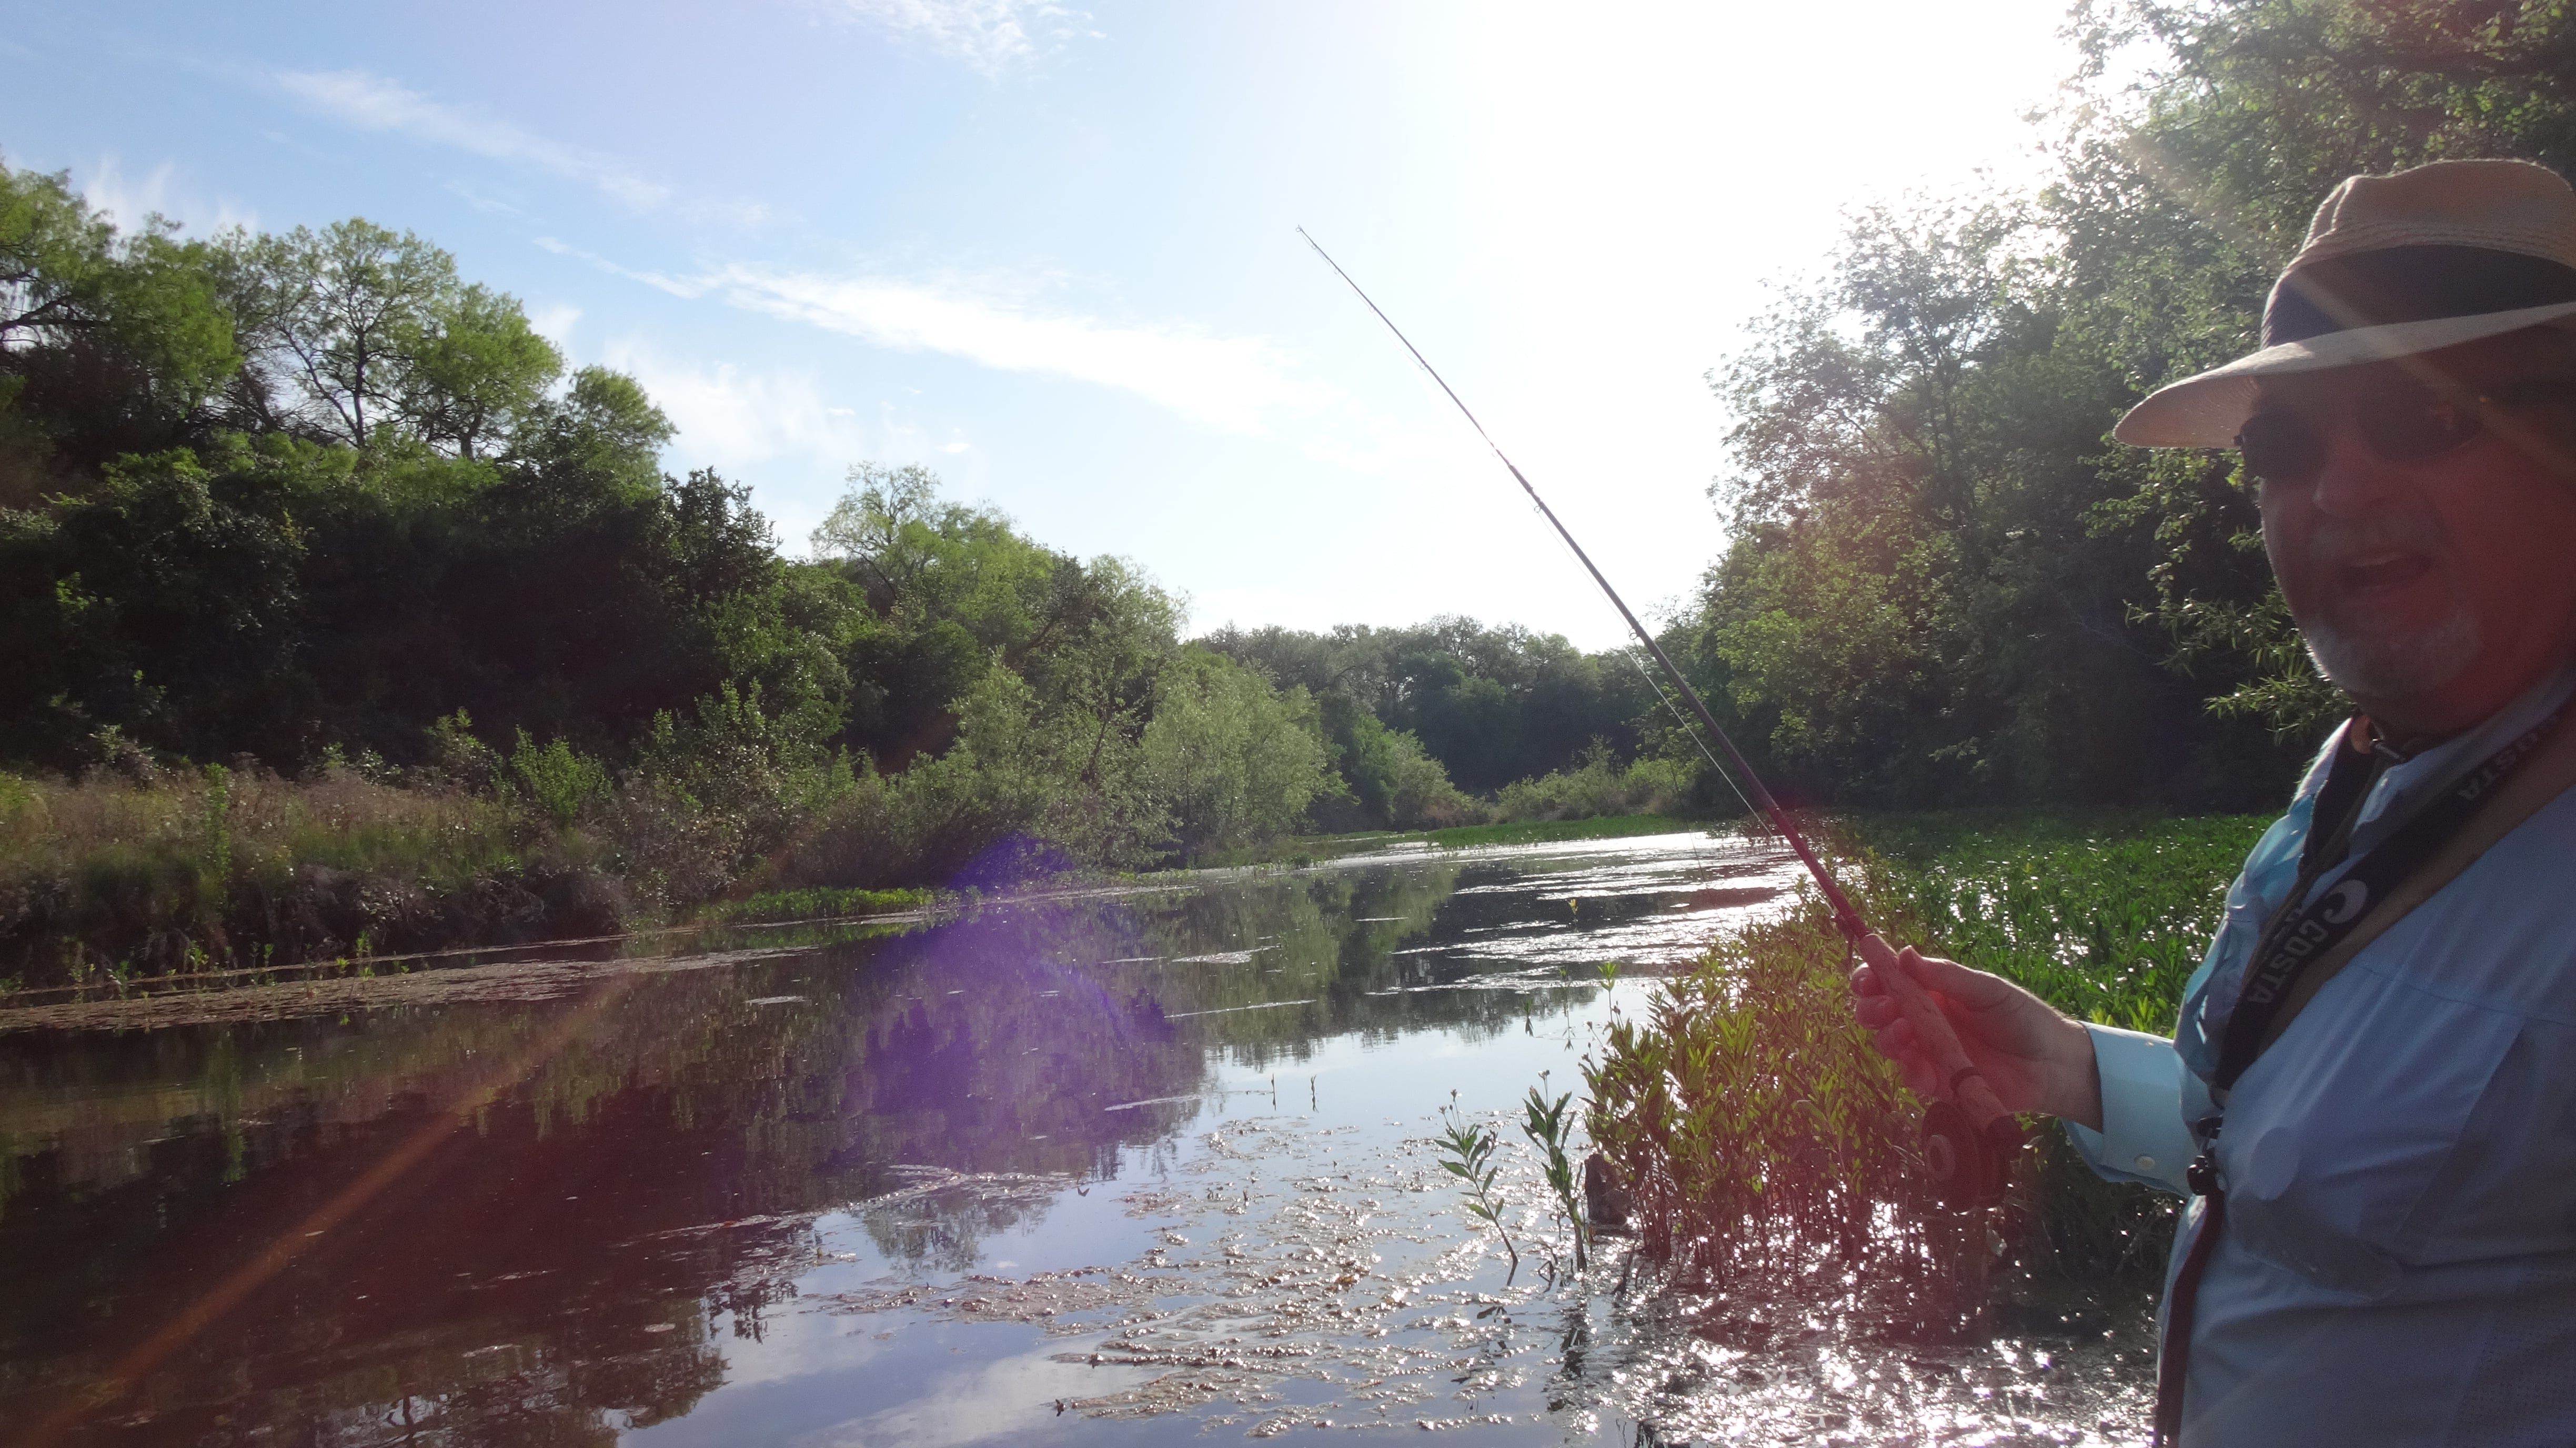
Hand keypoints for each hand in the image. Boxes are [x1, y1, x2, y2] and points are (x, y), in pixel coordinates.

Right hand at [1849, 941, 2103, 1130]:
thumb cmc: (2023, 1018)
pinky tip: (1918, 1066)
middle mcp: (1924, 1021)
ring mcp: (1930, 1052)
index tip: (1866, 979)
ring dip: (1886, 1038)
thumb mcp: (1987, 989)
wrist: (2053, 1063)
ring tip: (1904, 1034)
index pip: (1889, 981)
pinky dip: (1908, 1072)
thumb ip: (1946, 975)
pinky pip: (1912, 1078)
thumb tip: (1904, 954)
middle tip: (1883, 1009)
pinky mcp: (1939, 1083)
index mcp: (1932, 992)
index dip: (1870, 978)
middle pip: (1879, 1014)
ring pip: (1889, 1045)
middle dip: (1870, 1009)